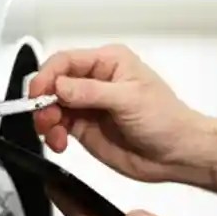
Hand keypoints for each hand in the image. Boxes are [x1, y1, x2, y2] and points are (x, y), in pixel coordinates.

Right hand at [28, 44, 210, 181]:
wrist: (178, 154)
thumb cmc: (165, 119)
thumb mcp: (129, 100)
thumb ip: (91, 92)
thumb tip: (59, 86)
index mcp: (108, 62)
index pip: (66, 61)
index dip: (47, 76)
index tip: (38, 94)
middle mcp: (94, 80)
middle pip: (53, 83)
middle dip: (43, 100)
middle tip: (45, 119)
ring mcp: (88, 105)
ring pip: (52, 106)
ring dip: (46, 120)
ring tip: (54, 135)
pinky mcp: (85, 127)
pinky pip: (58, 126)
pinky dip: (52, 134)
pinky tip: (59, 143)